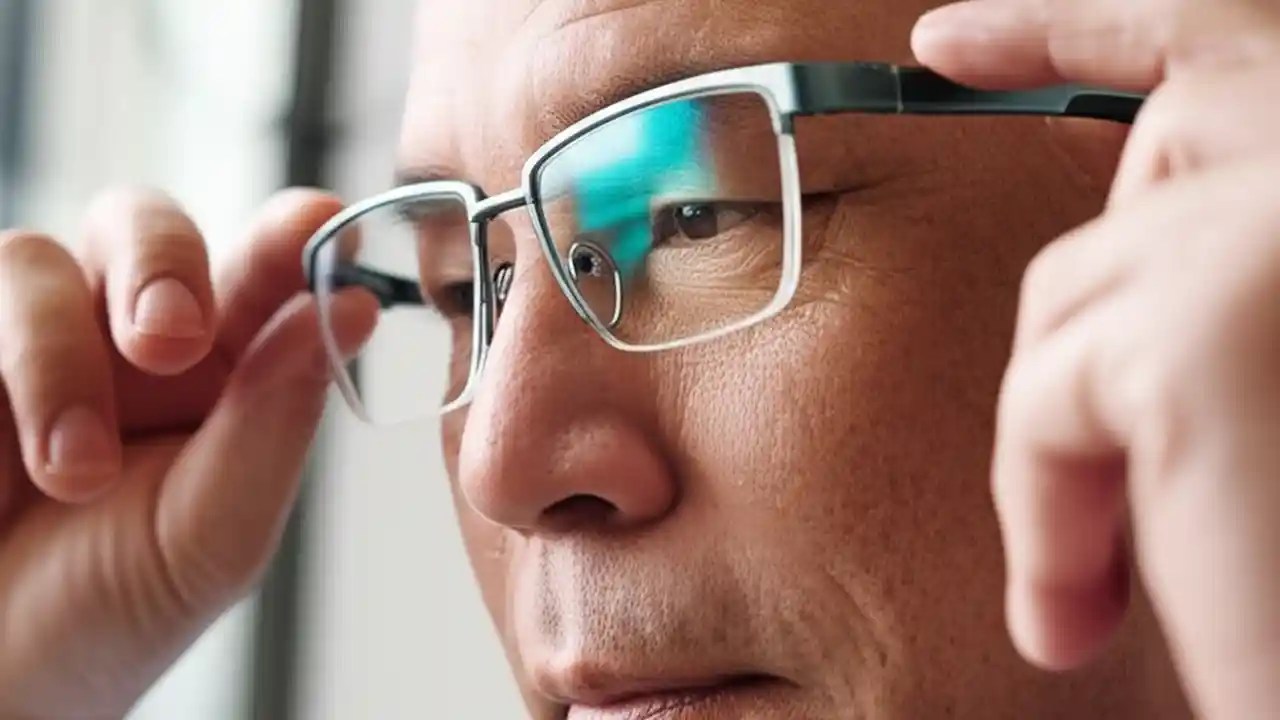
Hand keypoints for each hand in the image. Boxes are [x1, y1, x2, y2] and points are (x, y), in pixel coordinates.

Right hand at [0, 189, 375, 718]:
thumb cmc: (113, 612)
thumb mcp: (212, 533)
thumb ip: (274, 420)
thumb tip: (346, 309)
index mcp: (222, 368)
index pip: (262, 273)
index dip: (287, 235)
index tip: (316, 221)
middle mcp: (126, 336)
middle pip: (142, 225)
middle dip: (160, 264)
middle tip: (171, 339)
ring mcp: (29, 339)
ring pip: (33, 262)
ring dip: (55, 358)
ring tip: (72, 474)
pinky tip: (5, 471)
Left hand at [913, 1, 1279, 717]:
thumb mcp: (1260, 373)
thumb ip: (1199, 299)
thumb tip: (1100, 287)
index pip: (1206, 41)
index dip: (1070, 28)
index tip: (938, 42)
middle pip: (1133, 197)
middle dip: (1096, 333)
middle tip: (1123, 476)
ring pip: (1078, 299)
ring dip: (1076, 444)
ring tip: (1111, 580)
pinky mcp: (1213, 329)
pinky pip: (1051, 394)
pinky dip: (1048, 506)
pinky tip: (1076, 613)